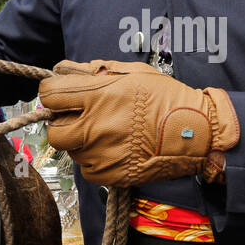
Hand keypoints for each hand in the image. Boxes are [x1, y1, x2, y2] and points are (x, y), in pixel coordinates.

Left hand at [37, 59, 238, 187]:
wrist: (194, 133)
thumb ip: (97, 69)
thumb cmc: (167, 99)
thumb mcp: (134, 73)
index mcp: (99, 96)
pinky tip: (112, 149)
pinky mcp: (109, 175)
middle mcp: (95, 126)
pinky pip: (86, 169)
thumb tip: (67, 69)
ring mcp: (100, 154)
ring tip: (104, 133)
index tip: (60, 95)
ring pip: (71, 150)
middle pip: (53, 129)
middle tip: (78, 118)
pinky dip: (94, 160)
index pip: (49, 94)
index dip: (52, 93)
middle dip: (62, 122)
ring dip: (80, 142)